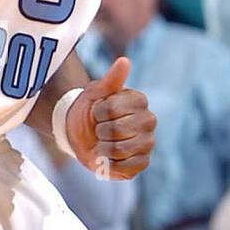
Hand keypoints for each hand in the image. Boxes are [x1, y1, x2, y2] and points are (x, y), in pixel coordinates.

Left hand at [65, 56, 156, 178]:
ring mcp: (148, 143)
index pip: (113, 109)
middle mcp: (149, 121)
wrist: (80, 132)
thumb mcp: (95, 92)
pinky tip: (109, 157)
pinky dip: (109, 164)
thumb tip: (124, 61)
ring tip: (104, 142)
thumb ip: (111, 79)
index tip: (99, 110)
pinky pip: (125, 168)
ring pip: (119, 150)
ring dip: (102, 148)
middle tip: (101, 128)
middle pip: (116, 130)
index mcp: (140, 101)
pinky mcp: (142, 163)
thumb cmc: (90, 109)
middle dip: (100, 130)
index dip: (99, 111)